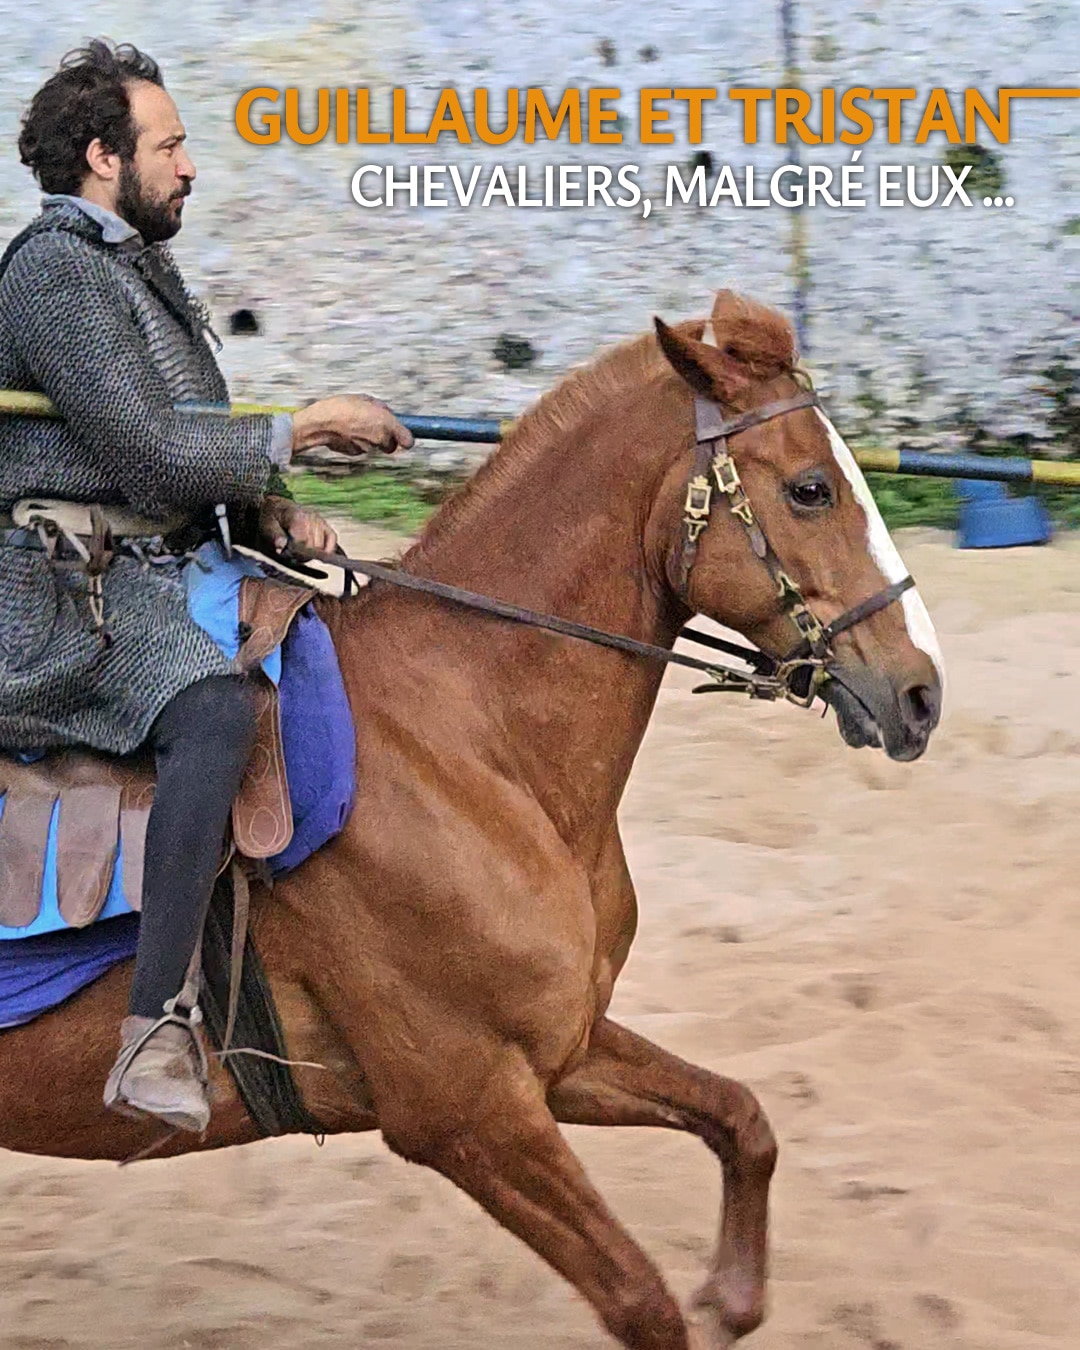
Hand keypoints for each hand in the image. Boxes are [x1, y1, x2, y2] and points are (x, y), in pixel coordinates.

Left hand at [258, 497, 338, 555]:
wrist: (277, 508)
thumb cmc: (272, 519)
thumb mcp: (266, 527)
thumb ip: (274, 536)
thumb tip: (281, 545)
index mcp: (296, 516)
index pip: (302, 541)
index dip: (295, 551)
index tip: (287, 553)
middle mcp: (311, 516)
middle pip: (313, 545)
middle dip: (302, 554)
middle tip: (292, 555)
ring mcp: (319, 520)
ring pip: (322, 546)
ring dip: (312, 553)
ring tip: (300, 552)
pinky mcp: (324, 524)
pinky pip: (332, 538)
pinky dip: (328, 548)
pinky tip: (320, 554)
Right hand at [291, 394, 413, 456]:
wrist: (320, 423)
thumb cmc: (341, 406)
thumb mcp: (364, 399)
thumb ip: (380, 408)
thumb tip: (386, 413)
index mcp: (386, 423)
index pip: (408, 441)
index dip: (406, 439)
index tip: (404, 436)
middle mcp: (380, 439)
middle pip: (391, 446)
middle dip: (386, 439)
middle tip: (375, 428)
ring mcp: (368, 448)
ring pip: (375, 447)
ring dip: (369, 439)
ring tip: (355, 425)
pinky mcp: (356, 454)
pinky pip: (361, 449)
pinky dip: (357, 443)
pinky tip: (346, 433)